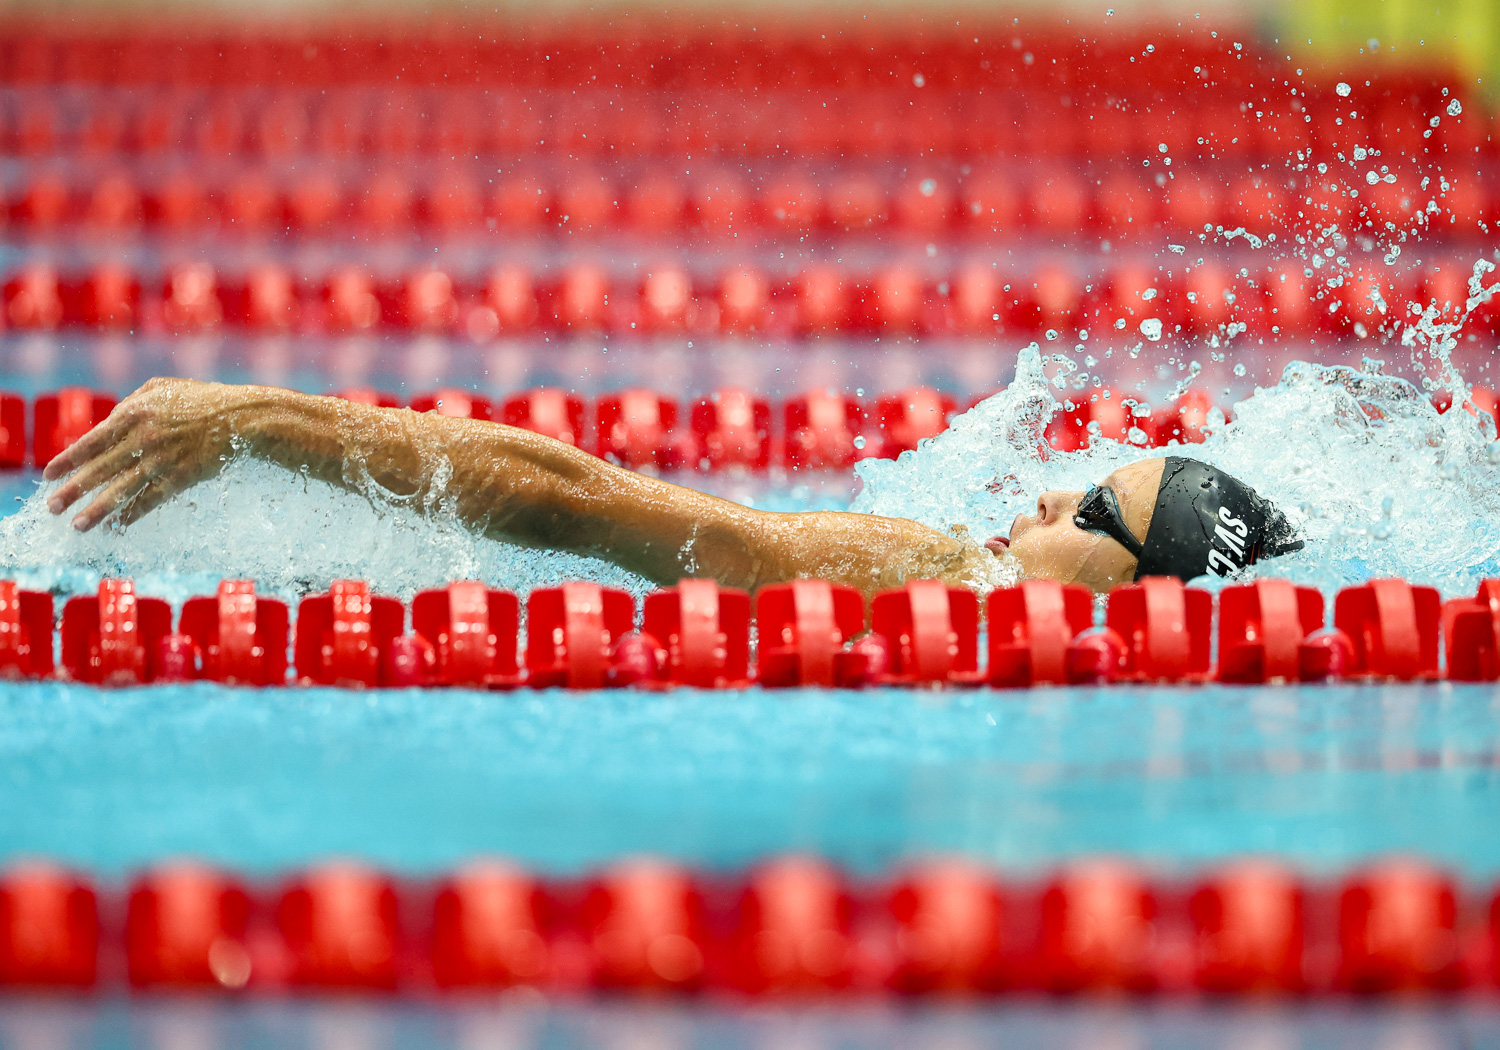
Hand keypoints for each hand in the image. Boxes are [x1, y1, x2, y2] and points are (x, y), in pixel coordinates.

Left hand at [43, 377, 257, 530]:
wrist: (244, 417)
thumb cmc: (204, 400)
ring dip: (98, 510)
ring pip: (122, 490)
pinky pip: (151, 499)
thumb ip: (131, 402)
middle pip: (99, 469)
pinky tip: (118, 525)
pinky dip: (133, 513)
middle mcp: (143, 438)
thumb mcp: (162, 389)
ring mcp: (162, 459)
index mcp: (134, 413)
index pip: (91, 441)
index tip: (48, 475)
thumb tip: (108, 421)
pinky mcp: (182, 477)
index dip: (67, 460)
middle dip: (72, 490)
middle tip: (52, 507)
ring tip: (79, 526)